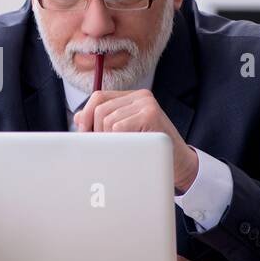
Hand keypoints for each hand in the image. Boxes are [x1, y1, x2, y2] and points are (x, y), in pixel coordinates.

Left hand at [74, 88, 199, 190]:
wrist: (180, 164)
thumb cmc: (150, 150)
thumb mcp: (126, 134)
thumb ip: (105, 124)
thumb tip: (78, 117)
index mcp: (132, 97)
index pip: (99, 97)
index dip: (86, 115)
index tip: (83, 134)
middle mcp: (140, 96)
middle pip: (100, 108)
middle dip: (94, 131)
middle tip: (98, 148)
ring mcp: (147, 103)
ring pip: (107, 120)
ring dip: (107, 140)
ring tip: (118, 151)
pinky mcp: (151, 114)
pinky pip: (119, 127)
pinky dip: (118, 141)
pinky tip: (128, 150)